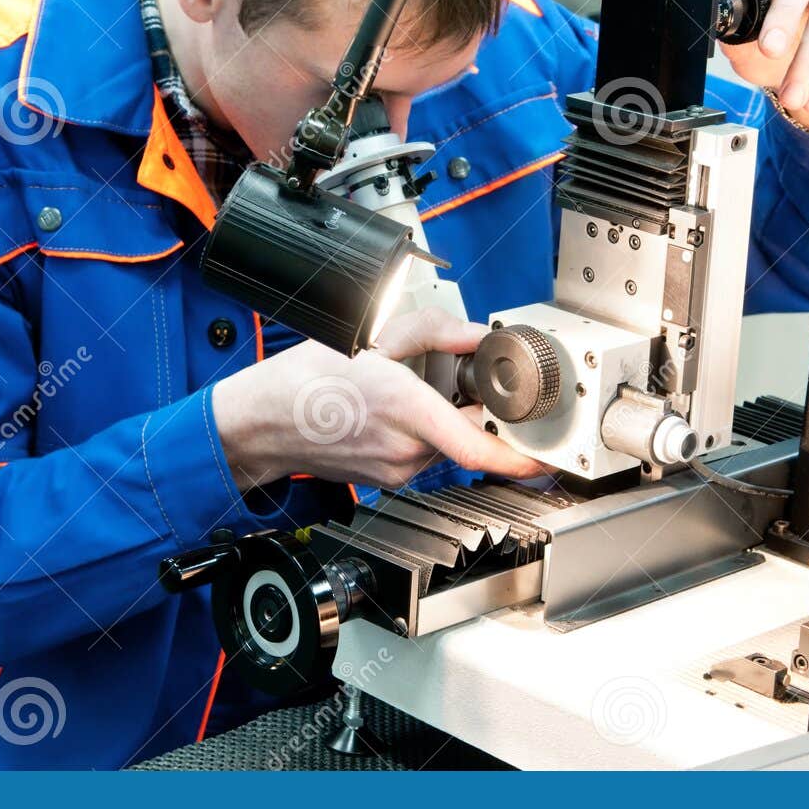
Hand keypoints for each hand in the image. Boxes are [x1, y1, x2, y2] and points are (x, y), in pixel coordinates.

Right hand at [212, 307, 547, 491]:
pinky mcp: (387, 478)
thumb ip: (432, 330)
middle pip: (467, 435)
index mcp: (407, 411)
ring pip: (445, 443)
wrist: (262, 422)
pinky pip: (422, 453)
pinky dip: (421, 431)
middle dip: (474, 410)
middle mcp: (407, 448)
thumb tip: (475, 334)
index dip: (519, 456)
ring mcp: (397, 469)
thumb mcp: (371, 339)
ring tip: (407, 392)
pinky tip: (390, 411)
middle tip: (456, 384)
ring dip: (442, 419)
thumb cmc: (305, 383)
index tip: (546, 456)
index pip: (478, 447)